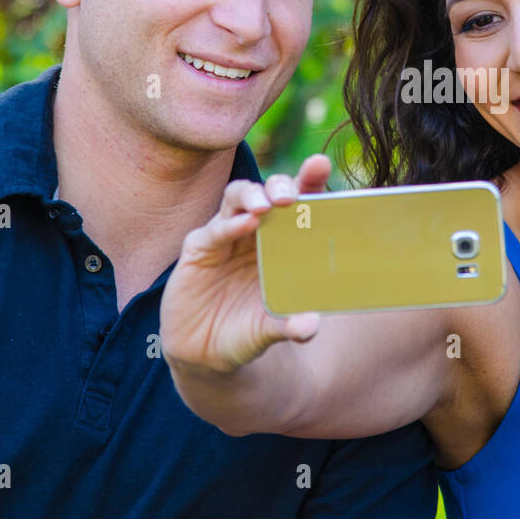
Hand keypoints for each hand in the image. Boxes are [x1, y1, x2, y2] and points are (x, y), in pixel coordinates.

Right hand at [160, 154, 331, 374]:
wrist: (204, 353)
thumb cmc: (246, 331)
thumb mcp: (271, 329)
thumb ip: (290, 326)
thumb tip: (310, 326)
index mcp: (283, 241)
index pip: (299, 204)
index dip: (310, 182)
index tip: (320, 165)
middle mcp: (256, 231)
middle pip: (269, 191)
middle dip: (281, 185)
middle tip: (292, 197)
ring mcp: (226, 236)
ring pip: (238, 197)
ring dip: (253, 195)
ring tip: (265, 206)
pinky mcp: (199, 248)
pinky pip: (214, 230)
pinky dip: (230, 225)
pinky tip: (245, 225)